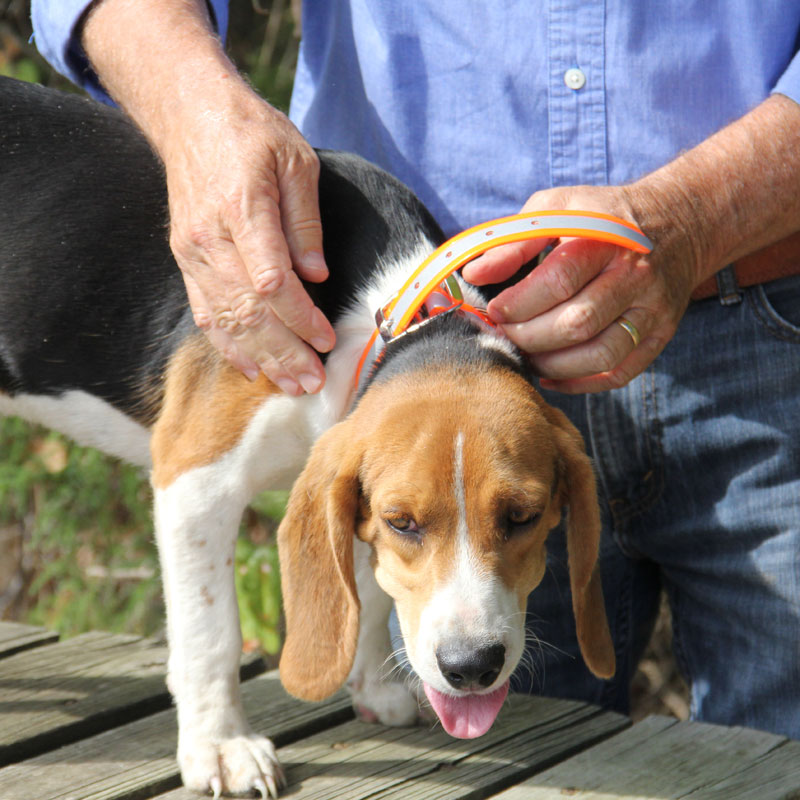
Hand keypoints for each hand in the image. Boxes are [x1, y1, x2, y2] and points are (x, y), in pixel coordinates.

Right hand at [81, 0, 335, 394]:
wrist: (190, 116)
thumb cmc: (251, 133)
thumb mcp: (296, 160)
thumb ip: (306, 221)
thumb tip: (317, 275)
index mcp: (242, 208)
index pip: (272, 282)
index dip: (301, 318)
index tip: (327, 340)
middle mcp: (210, 238)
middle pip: (248, 312)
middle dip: (285, 353)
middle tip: (314, 382)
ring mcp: (192, 253)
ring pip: (226, 321)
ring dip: (261, 359)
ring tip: (292, 386)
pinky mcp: (186, 261)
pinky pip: (205, 313)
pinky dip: (227, 346)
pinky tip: (251, 369)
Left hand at [462, 184, 700, 392]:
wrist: (678, 221)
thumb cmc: (602, 216)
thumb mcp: (559, 208)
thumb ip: (514, 240)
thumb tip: (473, 274)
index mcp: (607, 239)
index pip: (559, 280)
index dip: (519, 303)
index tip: (494, 311)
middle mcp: (635, 276)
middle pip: (577, 323)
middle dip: (529, 337)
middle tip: (505, 335)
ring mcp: (652, 310)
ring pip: (600, 355)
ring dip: (552, 364)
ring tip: (525, 355)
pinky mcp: (659, 335)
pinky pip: (619, 373)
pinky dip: (580, 383)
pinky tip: (550, 375)